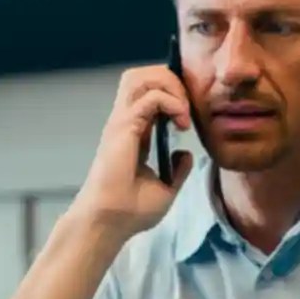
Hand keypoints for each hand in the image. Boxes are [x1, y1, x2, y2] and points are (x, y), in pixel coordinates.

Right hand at [70, 65, 196, 238]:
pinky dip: (172, 102)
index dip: (172, 95)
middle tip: (187, 108)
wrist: (111, 222)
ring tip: (183, 110)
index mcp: (133, 132)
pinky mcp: (124, 127)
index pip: (149, 93)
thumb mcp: (165, 189)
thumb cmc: (130, 211)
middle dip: (171, 81)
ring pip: (141, 76)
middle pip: (143, 75)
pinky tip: (181, 123)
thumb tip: (186, 154)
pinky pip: (151, 97)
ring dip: (170, 86)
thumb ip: (178, 170)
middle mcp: (125, 122)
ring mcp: (122, 122)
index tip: (188, 120)